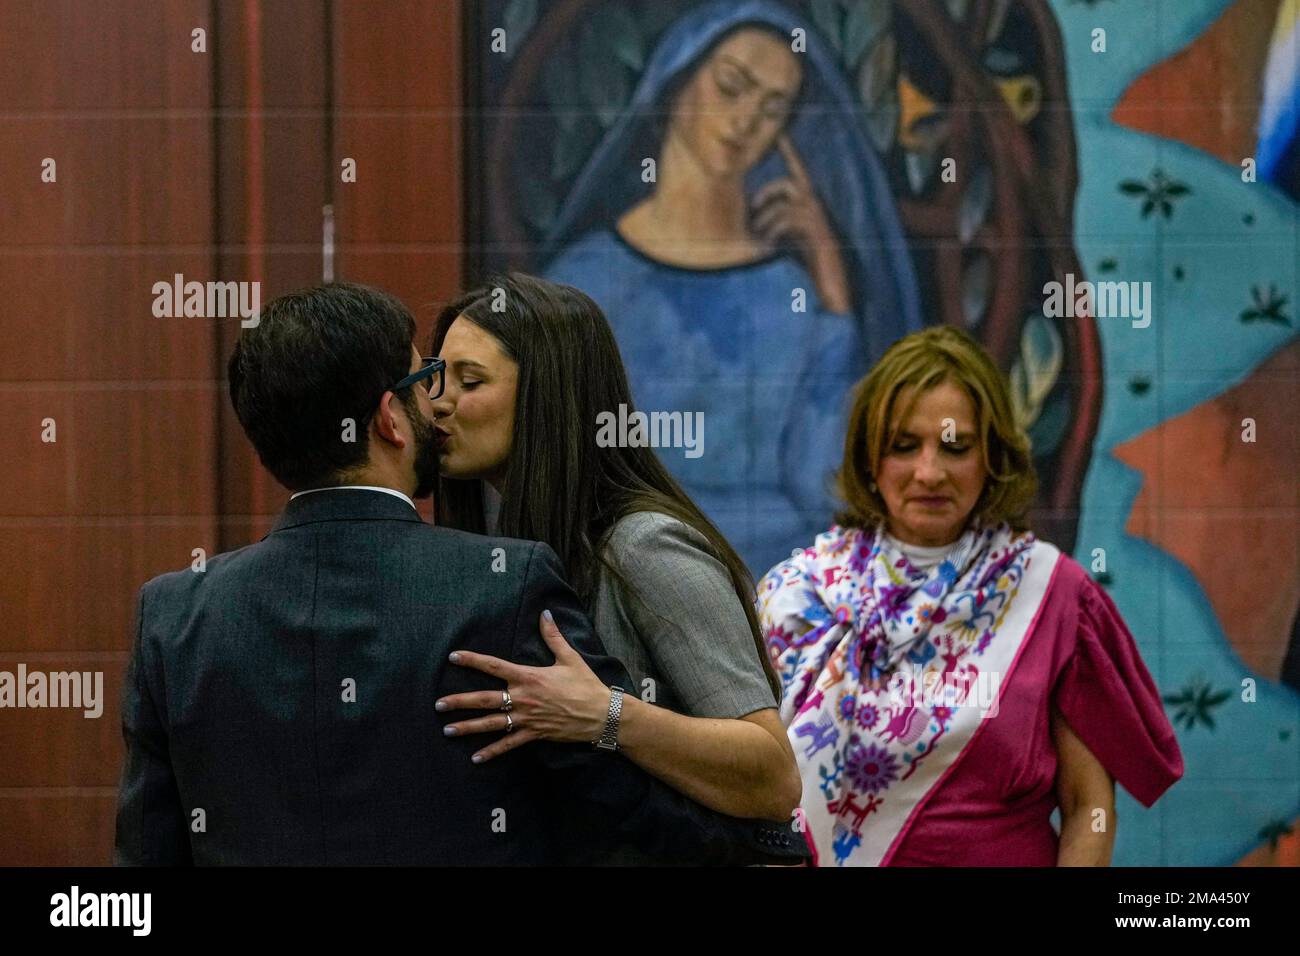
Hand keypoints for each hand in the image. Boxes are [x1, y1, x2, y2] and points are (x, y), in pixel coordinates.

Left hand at [436, 610, 612, 762]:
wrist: (601, 714)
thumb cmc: (586, 685)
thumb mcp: (570, 657)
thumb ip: (553, 637)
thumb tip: (545, 614)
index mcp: (528, 677)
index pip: (494, 666)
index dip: (472, 661)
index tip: (453, 657)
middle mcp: (523, 698)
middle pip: (484, 699)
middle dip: (460, 701)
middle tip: (438, 704)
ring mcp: (527, 718)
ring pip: (491, 724)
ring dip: (468, 727)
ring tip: (447, 729)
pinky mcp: (534, 734)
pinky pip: (508, 744)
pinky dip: (492, 751)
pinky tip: (475, 757)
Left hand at [750, 134, 851, 313]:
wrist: (830, 293)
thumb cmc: (805, 271)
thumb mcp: (783, 243)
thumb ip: (771, 227)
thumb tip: (746, 220)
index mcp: (808, 207)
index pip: (797, 172)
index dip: (791, 151)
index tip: (780, 132)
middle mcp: (816, 208)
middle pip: (788, 183)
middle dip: (765, 195)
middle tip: (752, 215)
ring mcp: (819, 219)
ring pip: (785, 203)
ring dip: (766, 221)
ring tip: (760, 243)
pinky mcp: (819, 231)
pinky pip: (789, 218)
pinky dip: (773, 231)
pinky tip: (769, 248)